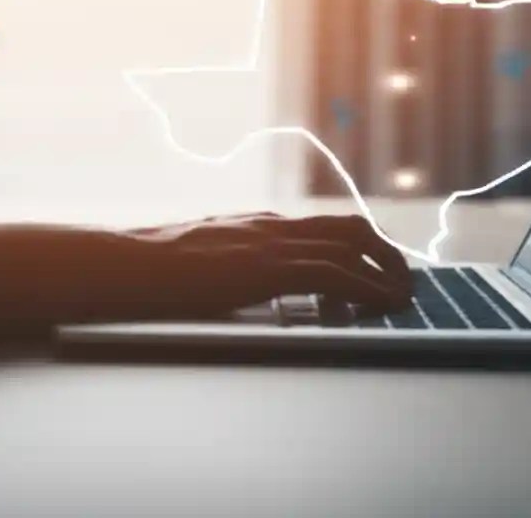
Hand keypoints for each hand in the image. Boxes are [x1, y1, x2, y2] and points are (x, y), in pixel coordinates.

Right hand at [126, 212, 412, 317]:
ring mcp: (271, 243)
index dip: (357, 245)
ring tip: (402, 298)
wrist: (128, 264)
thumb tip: (236, 281)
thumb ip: (228, 263)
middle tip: (400, 282)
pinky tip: (380, 306)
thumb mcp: (200, 259)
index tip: (375, 265)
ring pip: (351, 245)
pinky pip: (335, 274)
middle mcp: (272, 227)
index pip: (322, 226)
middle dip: (383, 253)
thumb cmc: (152, 267)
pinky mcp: (269, 268)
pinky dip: (366, 289)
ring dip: (385, 272)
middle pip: (349, 226)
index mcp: (258, 225)